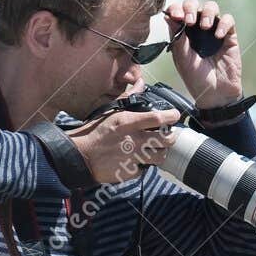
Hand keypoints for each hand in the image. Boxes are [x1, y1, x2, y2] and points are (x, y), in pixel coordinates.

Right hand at [66, 107, 182, 185]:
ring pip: (160, 157)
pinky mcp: (129, 172)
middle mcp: (133, 140)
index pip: (158, 118)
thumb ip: (128, 98)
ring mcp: (133, 158)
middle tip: (169, 136)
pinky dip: (142, 166)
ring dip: (160, 153)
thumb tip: (140, 83)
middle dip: (171, 137)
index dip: (171, 116)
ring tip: (156, 150)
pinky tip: (137, 162)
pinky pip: (144, 170)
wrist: (80, 156)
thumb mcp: (110, 111)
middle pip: (165, 140)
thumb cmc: (93, 132)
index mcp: (128, 123)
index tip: (175, 115)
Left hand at [165, 0, 241, 108]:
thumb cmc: (196, 79)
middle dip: (190, 8)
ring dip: (207, 12)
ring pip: (211, 7)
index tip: (176, 16)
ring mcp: (214, 31)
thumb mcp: (182, 59)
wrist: (215, 95)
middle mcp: (198, 29)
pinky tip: (218, 36)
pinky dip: (223, 24)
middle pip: (194, 4)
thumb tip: (168, 16)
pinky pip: (228, 20)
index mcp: (183, 33)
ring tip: (204, 27)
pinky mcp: (229, 36)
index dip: (176, 8)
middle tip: (189, 21)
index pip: (178, 11)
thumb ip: (177, 37)